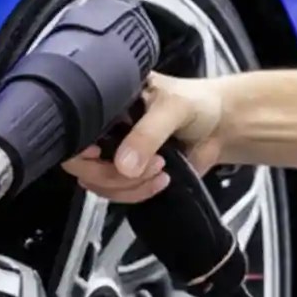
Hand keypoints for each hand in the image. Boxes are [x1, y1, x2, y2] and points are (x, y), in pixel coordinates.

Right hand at [62, 72, 225, 201]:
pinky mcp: (129, 176)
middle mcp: (103, 130)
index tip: (100, 155)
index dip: (79, 149)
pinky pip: (117, 194)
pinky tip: (160, 180)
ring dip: (127, 186)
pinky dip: (137, 193)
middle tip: (141, 167)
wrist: (222, 125)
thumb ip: (148, 134)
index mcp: (104, 104)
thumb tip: (123, 165)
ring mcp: (114, 154)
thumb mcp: (172, 108)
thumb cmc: (196, 102)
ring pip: (97, 184)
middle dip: (109, 173)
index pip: (74, 131)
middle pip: (80, 164)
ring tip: (159, 170)